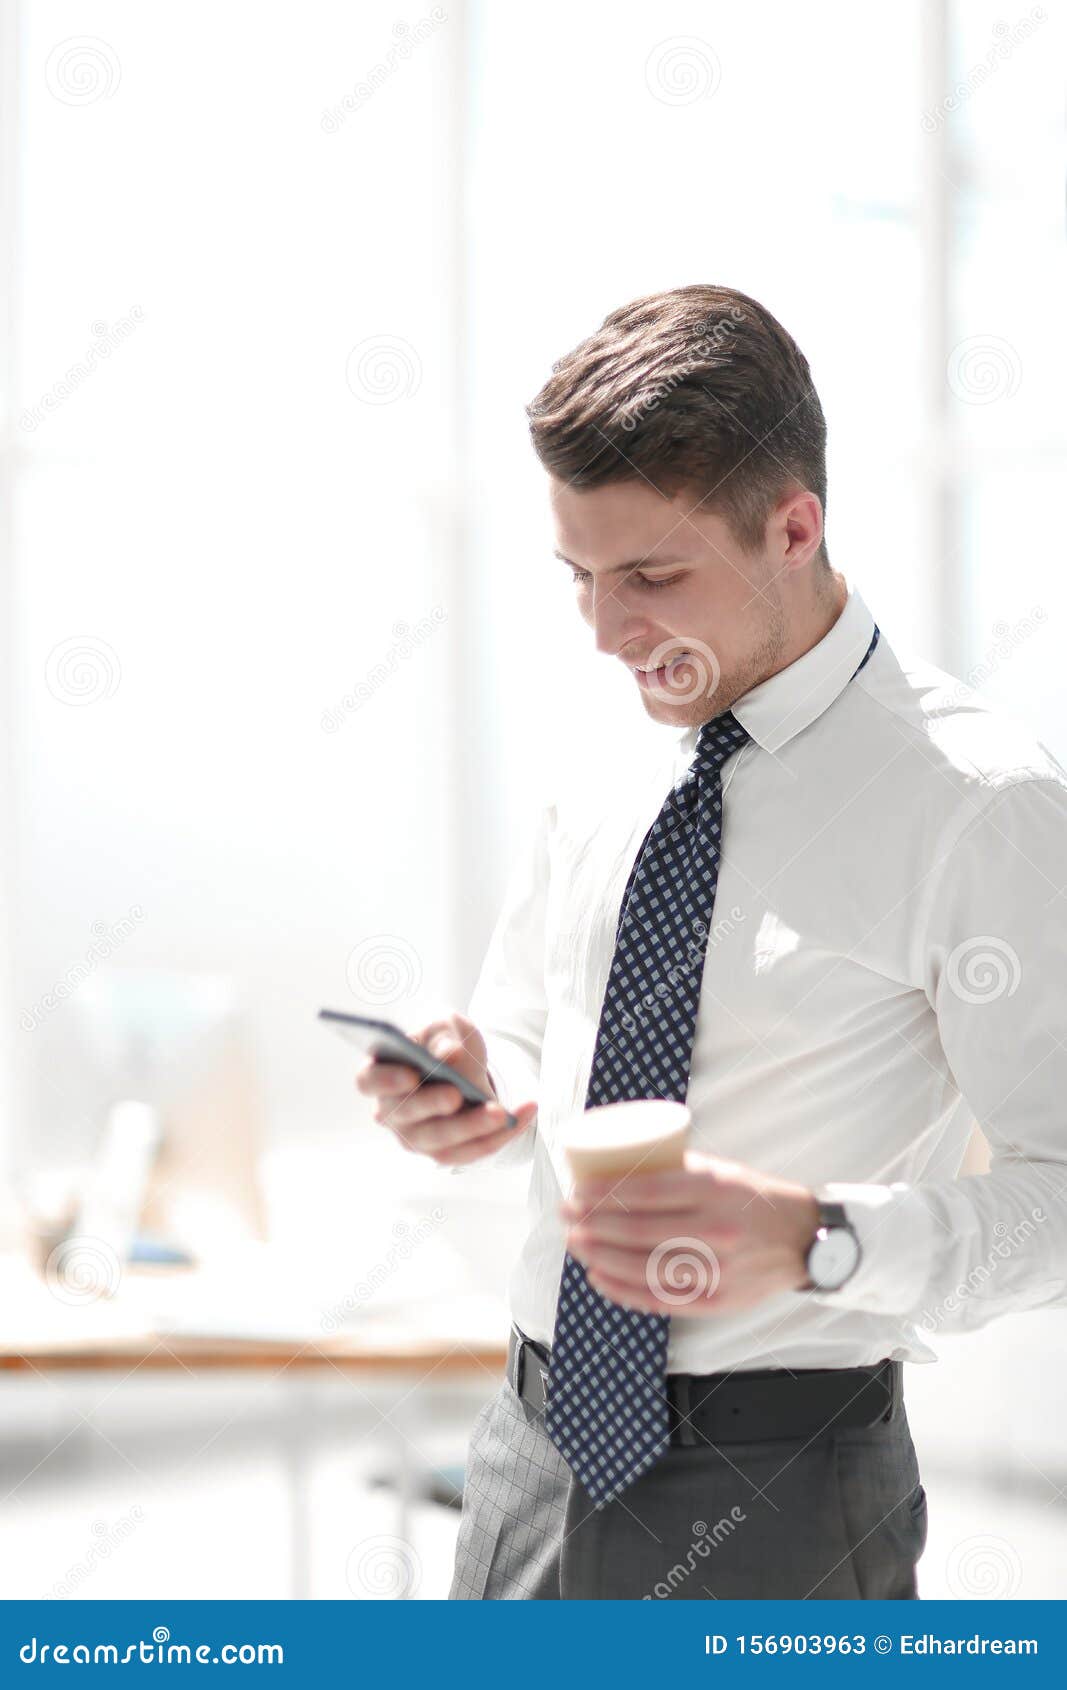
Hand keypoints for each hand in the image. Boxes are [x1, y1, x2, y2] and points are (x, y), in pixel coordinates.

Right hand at [355, 1011, 536, 1165]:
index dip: (385, 1080)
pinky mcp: (444, 1152)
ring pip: (439, 1142)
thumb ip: (443, 1037)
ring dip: (472, 1128)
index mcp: (380, 1072)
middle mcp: (391, 1110)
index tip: (411, 1073)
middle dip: (432, 1106)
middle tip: (456, 1093)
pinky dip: (500, 1136)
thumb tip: (447, 1056)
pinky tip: (524, 1113)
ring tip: (501, 1112)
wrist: (465, 1064)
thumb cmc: (444, 1042)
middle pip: (405, 1116)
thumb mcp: (446, 1027)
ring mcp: (415, 1136)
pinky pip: (470, 1151)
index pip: (368, 1080)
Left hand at [560, 1150, 818, 1315]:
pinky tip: (599, 1277)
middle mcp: (715, 1231)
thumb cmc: (752, 1197)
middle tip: (565, 1217)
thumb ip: (676, 1171)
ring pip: (644, 1268)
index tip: (574, 1192)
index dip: (603, 1196)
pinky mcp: (717, 1300)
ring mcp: (717, 1270)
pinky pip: (661, 1299)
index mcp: (714, 1190)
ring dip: (601, 1258)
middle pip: (638, 1232)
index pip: (646, 1194)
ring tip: (575, 1244)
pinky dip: (624, 1290)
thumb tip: (617, 1166)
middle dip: (592, 1225)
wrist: (803, 1239)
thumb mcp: (721, 1170)